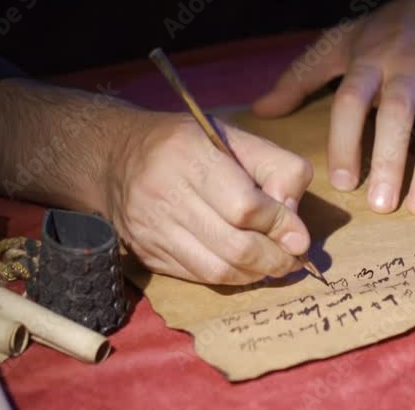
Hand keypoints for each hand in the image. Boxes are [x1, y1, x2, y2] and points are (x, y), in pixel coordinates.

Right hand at [107, 111, 313, 284]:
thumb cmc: (185, 144)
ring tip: (272, 265)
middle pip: (234, 245)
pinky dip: (228, 277)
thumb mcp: (233, 137)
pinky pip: (196, 277)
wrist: (114, 157)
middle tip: (292, 260)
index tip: (300, 236)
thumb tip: (294, 223)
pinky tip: (242, 267)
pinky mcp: (145, 253)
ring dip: (254, 274)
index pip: (245, 207)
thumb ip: (276, 168)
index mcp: (190, 155)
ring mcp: (151, 228)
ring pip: (216, 270)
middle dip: (274, 259)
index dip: (280, 226)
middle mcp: (165, 193)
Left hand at [254, 0, 414, 214]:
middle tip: (381, 206)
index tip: (342, 182)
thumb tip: (259, 110)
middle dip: (388, 159)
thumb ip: (302, 77)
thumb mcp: (345, 42)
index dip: (345, 140)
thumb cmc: (394, 28)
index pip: (351, 99)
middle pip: (397, 114)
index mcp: (369, 59)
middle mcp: (408, 66)